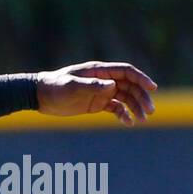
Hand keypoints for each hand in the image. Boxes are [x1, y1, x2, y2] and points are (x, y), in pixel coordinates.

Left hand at [37, 62, 156, 126]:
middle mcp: (103, 80)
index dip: (141, 78)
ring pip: (125, 98)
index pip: (126, 72)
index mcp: (99, 71)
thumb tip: (113, 86)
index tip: (152, 88)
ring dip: (135, 108)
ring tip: (142, 120)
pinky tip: (128, 123)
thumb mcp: (72, 86)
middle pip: (130, 86)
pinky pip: (116, 108)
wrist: (40, 96)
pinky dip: (124, 115)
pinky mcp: (97, 104)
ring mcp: (101, 92)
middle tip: (150, 111)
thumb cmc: (55, 87)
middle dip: (141, 97)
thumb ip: (92, 85)